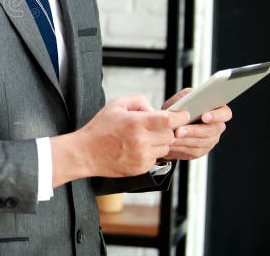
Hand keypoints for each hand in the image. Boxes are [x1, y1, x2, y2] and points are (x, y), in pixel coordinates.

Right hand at [51, 96, 189, 184]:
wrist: (85, 153)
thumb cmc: (99, 128)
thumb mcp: (115, 105)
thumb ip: (138, 101)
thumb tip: (154, 109)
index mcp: (136, 123)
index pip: (169, 120)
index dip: (180, 116)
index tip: (183, 114)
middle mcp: (141, 141)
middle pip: (171, 134)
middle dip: (167, 129)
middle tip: (155, 126)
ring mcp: (142, 156)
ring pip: (165, 147)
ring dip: (160, 141)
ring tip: (143, 137)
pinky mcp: (141, 168)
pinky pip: (156, 158)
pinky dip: (151, 152)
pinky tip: (137, 148)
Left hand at [160, 88, 231, 159]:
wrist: (167, 125)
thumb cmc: (176, 109)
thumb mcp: (179, 100)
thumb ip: (184, 100)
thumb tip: (185, 106)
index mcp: (216, 110)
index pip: (225, 113)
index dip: (217, 115)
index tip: (204, 117)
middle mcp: (216, 126)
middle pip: (212, 130)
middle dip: (194, 131)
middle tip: (179, 131)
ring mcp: (210, 140)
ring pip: (202, 142)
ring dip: (185, 140)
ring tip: (172, 137)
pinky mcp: (201, 150)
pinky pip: (193, 151)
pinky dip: (181, 147)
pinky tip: (172, 144)